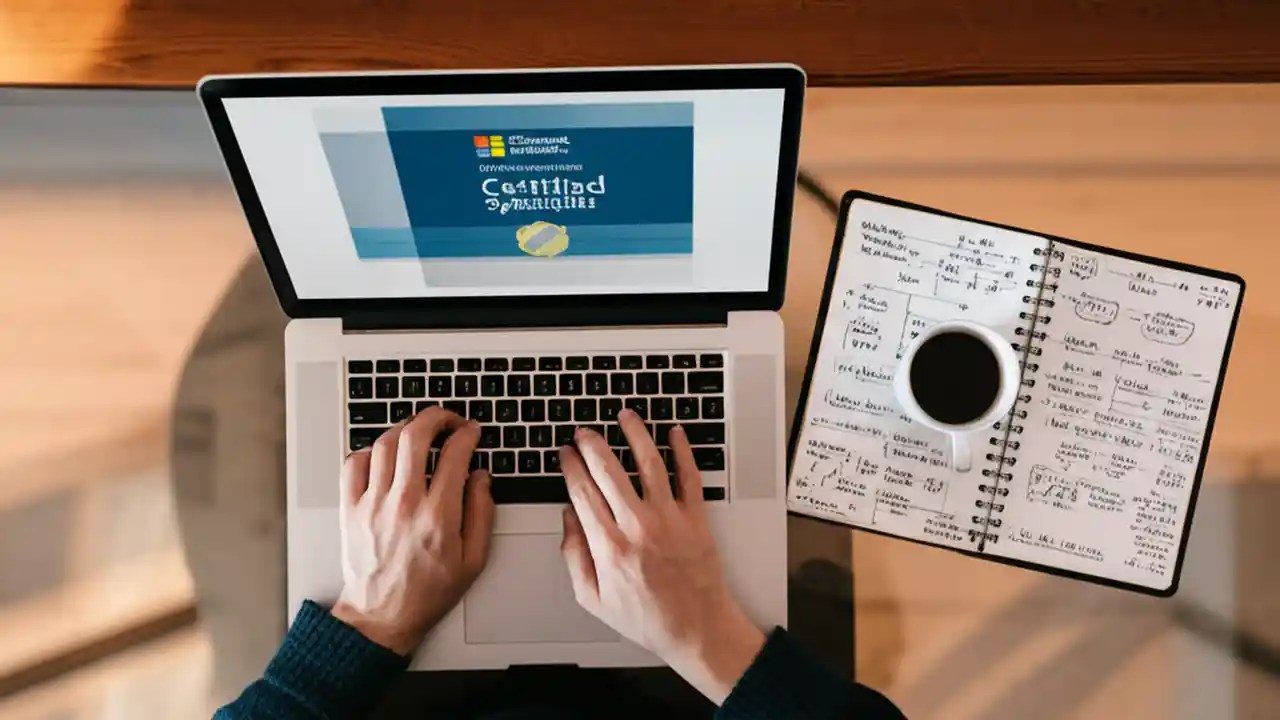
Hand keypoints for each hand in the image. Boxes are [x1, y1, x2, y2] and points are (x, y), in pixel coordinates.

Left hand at [330, 409, 494, 654]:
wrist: (382, 616)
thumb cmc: (427, 592)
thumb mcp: (473, 559)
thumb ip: (481, 513)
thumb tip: (481, 477)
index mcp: (438, 515)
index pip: (454, 453)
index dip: (467, 433)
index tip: (471, 431)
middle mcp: (403, 503)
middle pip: (415, 435)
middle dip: (436, 417)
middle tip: (447, 419)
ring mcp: (373, 503)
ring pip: (385, 443)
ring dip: (405, 429)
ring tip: (418, 432)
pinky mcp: (350, 508)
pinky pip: (354, 463)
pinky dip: (370, 450)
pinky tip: (384, 455)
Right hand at [559, 410, 765, 703]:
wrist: (696, 628)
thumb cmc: (646, 617)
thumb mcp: (593, 599)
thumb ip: (574, 557)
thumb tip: (568, 519)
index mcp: (609, 546)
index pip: (583, 493)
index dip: (570, 467)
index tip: (565, 454)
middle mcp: (638, 527)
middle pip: (609, 471)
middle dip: (592, 445)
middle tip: (584, 432)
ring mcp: (669, 519)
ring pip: (649, 463)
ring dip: (635, 434)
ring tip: (625, 417)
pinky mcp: (695, 519)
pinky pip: (689, 476)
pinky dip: (683, 451)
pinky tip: (675, 433)